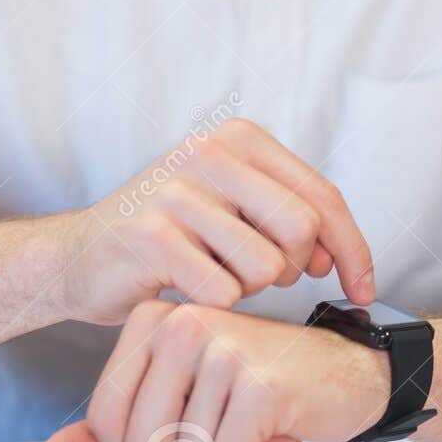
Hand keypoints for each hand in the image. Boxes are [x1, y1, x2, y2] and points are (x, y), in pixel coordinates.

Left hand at [40, 301, 388, 441]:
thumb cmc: (267, 386)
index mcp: (154, 321)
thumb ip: (117, 433)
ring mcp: (223, 347)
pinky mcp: (261, 382)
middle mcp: (184, 322)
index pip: (106, 421)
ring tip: (257, 430)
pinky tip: (281, 433)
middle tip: (228, 440)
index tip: (189, 436)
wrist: (351, 375)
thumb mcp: (183, 406)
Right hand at [56, 118, 374, 324]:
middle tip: (258, 277)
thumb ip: (291, 221)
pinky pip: (223, 292)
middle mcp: (209, 152)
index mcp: (239, 138)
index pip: (323, 196)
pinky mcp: (150, 235)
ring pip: (265, 266)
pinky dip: (213, 304)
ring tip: (211, 272)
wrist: (77, 257)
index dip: (353, 248)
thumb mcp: (235, 209)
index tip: (364, 287)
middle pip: (302, 229)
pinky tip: (183, 286)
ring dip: (248, 288)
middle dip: (292, 269)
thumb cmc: (172, 238)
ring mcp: (177, 191)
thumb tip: (333, 257)